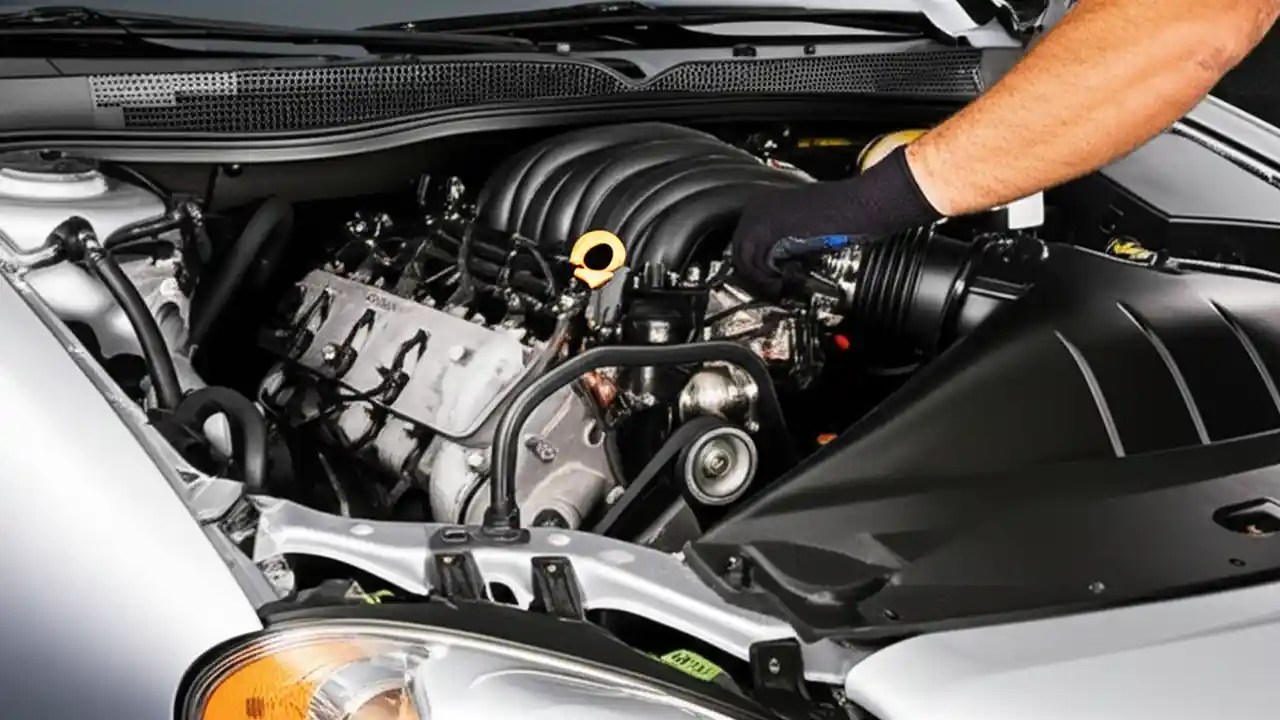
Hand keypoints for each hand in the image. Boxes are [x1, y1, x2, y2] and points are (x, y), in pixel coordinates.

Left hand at [730, 147, 940, 297]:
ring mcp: (761, 214)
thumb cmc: (848, 216)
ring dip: (758, 279)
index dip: (754, 267)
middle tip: (772, 290)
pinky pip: (752, 259)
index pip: (744, 242)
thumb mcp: (809, 229)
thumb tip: (778, 267)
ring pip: (742, 256)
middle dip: (753, 275)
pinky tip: (781, 283)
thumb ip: (788, 243)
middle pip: (740, 250)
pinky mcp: (769, 226)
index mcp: (767, 204)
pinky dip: (763, 277)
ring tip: (778, 289)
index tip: (768, 283)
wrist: (864, 205)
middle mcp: (759, 206)